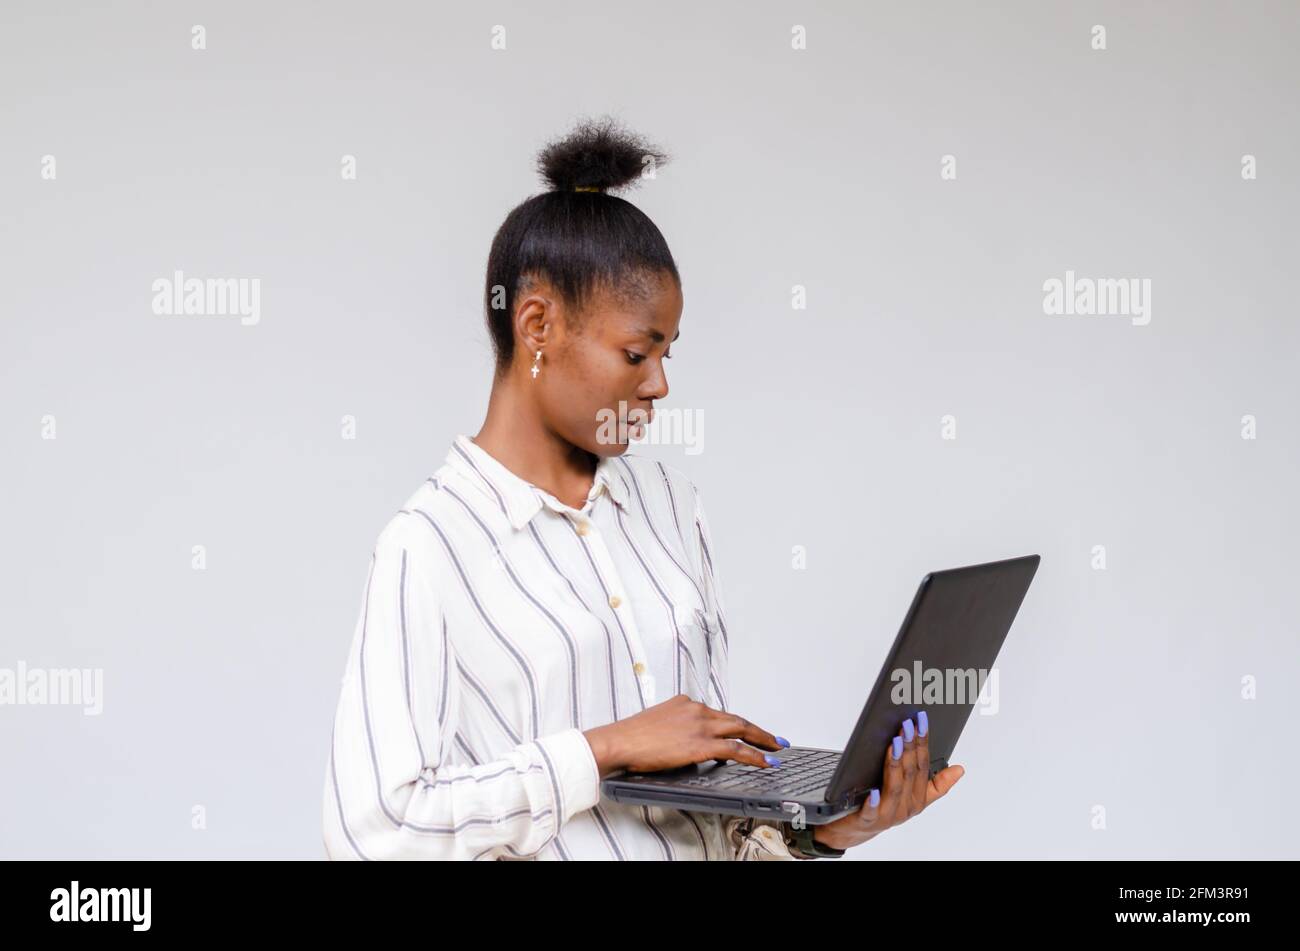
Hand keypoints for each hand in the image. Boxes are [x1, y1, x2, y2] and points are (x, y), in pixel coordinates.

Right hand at [584, 694, 786, 776]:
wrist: (620, 741)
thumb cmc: (631, 737)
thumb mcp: (657, 724)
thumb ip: (676, 728)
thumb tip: (684, 742)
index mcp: (685, 704)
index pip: (718, 714)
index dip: (736, 724)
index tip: (746, 730)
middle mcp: (696, 709)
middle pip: (736, 719)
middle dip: (758, 730)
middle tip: (774, 739)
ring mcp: (700, 725)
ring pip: (740, 729)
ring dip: (762, 740)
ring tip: (776, 749)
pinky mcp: (700, 743)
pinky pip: (736, 749)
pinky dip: (754, 756)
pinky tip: (764, 762)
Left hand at [809, 711, 963, 851]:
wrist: (855, 829)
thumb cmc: (883, 806)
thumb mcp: (912, 795)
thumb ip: (935, 784)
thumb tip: (959, 769)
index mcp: (917, 798)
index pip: (923, 765)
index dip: (922, 742)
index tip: (921, 721)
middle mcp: (905, 807)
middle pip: (910, 772)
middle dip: (910, 747)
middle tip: (907, 725)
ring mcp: (887, 815)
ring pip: (895, 787)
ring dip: (895, 764)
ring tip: (895, 744)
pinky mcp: (867, 821)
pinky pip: (871, 812)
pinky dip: (874, 801)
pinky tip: (873, 791)